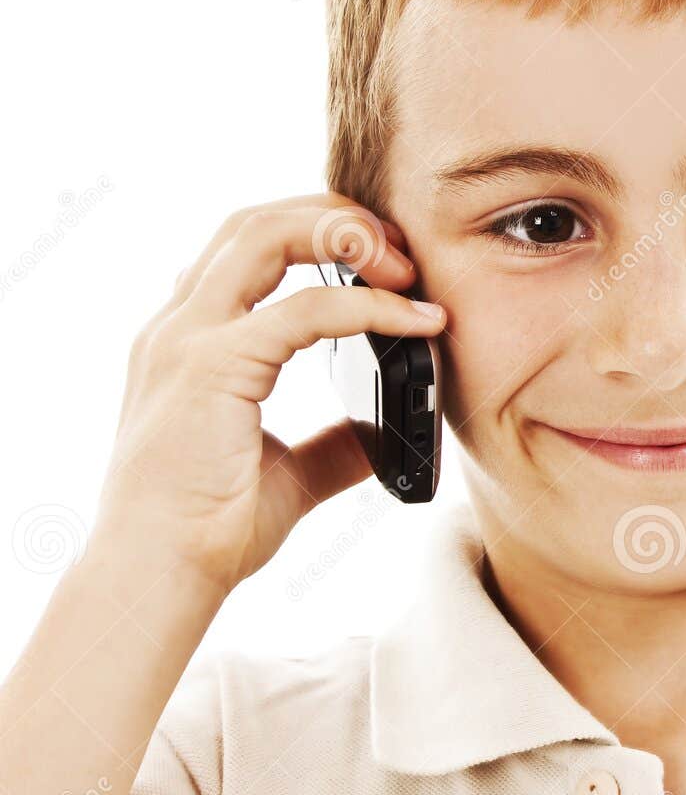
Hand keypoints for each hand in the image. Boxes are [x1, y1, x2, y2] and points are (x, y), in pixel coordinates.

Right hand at [93, 193, 446, 600]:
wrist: (158, 577)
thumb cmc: (206, 531)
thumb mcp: (286, 474)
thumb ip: (332, 445)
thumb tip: (384, 434)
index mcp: (189, 341)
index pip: (248, 247)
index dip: (319, 234)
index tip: (386, 260)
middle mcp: (179, 326)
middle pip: (256, 220)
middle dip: (337, 217)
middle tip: (404, 251)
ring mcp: (188, 340)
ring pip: (267, 234)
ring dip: (349, 237)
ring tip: (408, 269)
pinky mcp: (211, 367)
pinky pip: (306, 310)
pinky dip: (371, 305)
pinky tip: (417, 320)